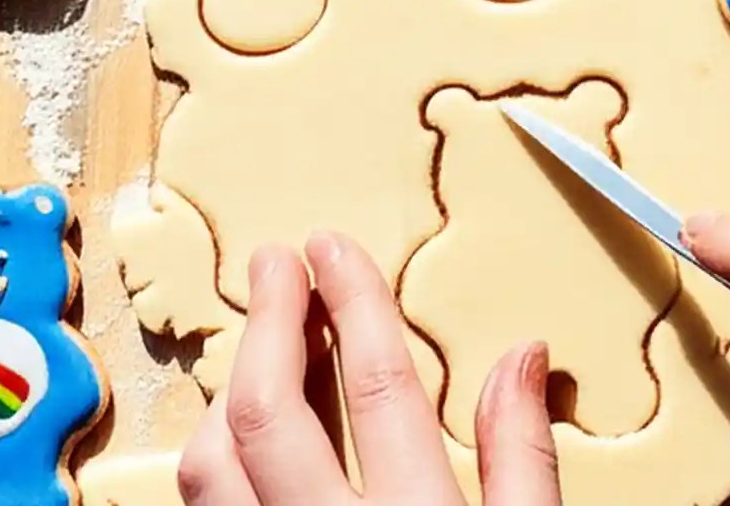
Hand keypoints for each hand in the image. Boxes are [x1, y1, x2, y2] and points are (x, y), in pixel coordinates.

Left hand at [177, 231, 562, 504]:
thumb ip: (524, 461)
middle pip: (268, 412)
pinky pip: (205, 504)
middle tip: (275, 262)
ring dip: (229, 389)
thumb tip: (525, 355)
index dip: (355, 303)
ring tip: (260, 345)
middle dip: (267, 322)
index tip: (333, 249)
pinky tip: (242, 431)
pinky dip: (216, 451)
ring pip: (210, 464)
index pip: (377, 386)